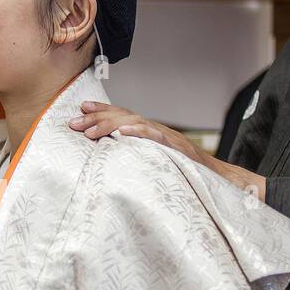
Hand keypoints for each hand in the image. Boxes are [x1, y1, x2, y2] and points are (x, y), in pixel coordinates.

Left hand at [68, 101, 265, 202]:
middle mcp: (157, 130)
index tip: (80, 108)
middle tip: (74, 123)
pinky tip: (122, 132)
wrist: (216, 181)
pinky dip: (139, 132)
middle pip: (124, 116)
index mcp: (150, 134)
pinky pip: (156, 137)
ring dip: (110, 124)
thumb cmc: (184, 174)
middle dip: (97, 118)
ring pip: (135, 123)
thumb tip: (111, 158)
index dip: (102, 111)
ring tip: (90, 130)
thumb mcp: (154, 162)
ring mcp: (167, 137)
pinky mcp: (176, 148)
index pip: (123, 116)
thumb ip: (137, 156)